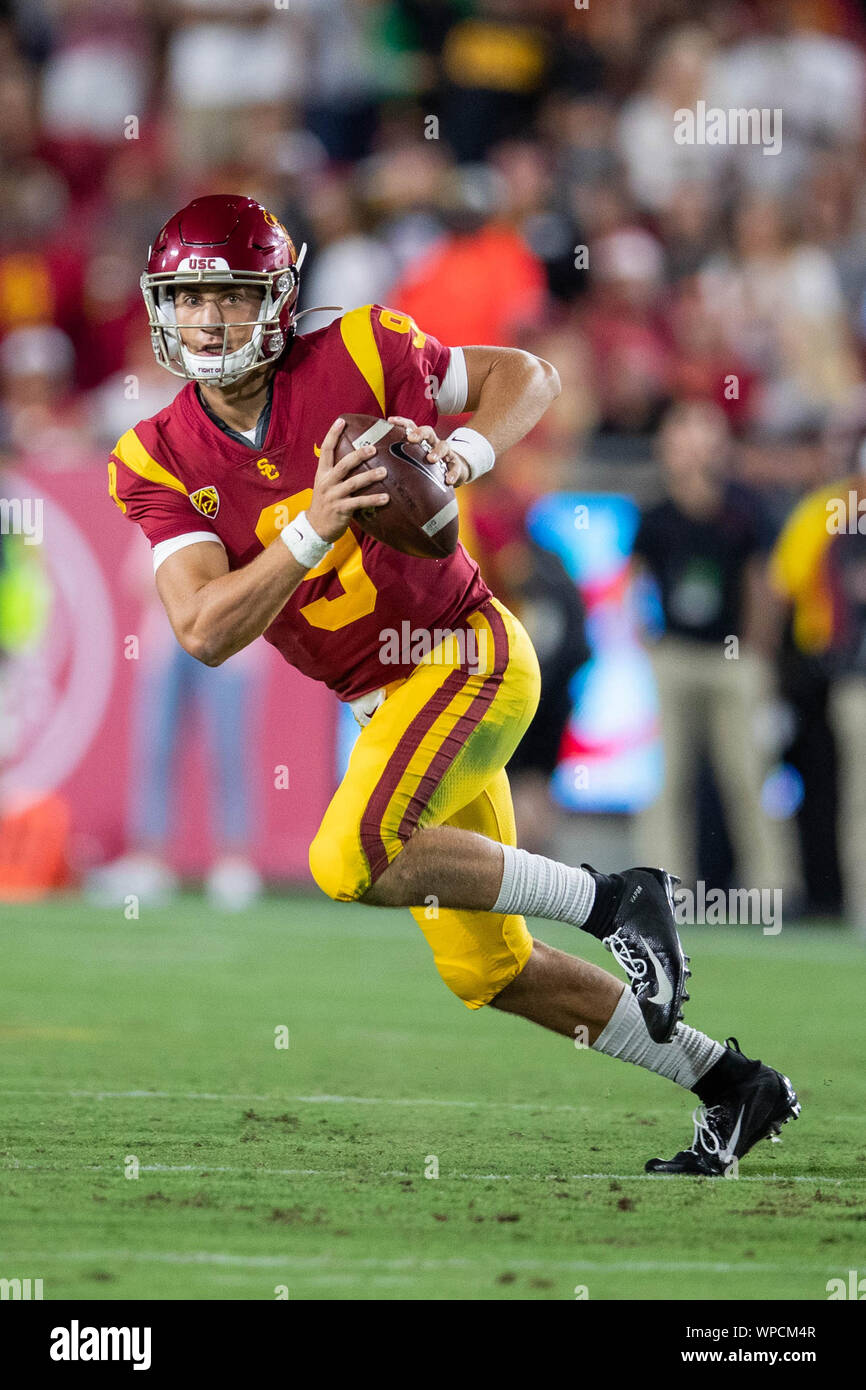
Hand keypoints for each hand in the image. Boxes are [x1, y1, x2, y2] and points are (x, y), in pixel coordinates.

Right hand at [307, 417, 388, 542]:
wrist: (315, 527)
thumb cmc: (325, 503)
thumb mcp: (326, 484)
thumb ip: (337, 472)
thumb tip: (355, 457)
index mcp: (322, 473)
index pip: (326, 450)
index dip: (333, 434)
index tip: (341, 421)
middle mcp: (327, 482)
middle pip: (343, 464)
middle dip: (358, 455)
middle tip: (373, 448)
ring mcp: (333, 496)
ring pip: (353, 483)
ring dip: (370, 476)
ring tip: (384, 471)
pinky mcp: (341, 509)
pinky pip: (360, 502)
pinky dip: (373, 499)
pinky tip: (386, 498)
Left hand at [387, 416, 470, 487]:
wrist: (453, 471)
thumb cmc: (428, 467)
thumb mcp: (414, 461)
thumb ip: (398, 462)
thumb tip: (374, 467)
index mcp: (421, 441)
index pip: (411, 427)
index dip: (401, 422)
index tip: (390, 421)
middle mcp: (433, 443)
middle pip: (428, 431)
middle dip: (419, 433)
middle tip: (411, 439)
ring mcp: (446, 453)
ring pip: (443, 446)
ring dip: (436, 452)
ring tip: (431, 459)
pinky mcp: (456, 464)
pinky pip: (455, 467)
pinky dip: (452, 473)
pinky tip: (448, 480)